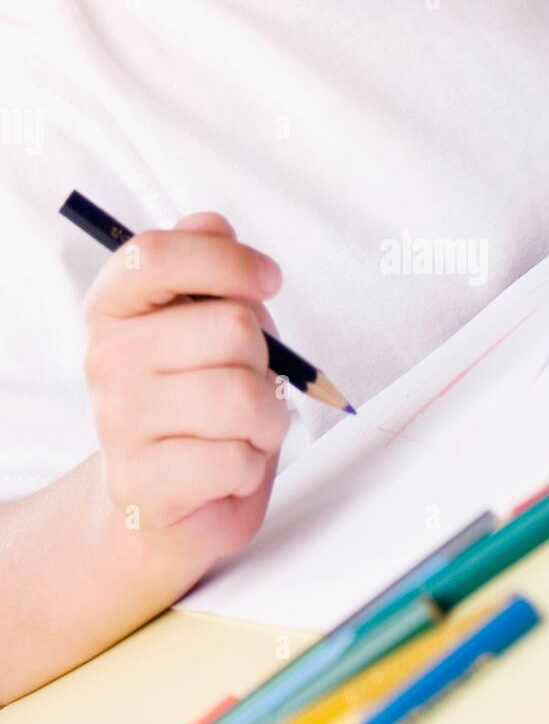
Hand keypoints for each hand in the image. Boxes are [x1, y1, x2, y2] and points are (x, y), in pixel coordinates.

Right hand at [82, 213, 290, 557]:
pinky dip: (252, 466)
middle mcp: (106, 358)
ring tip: (245, 429)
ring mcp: (117, 421)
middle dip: (266, 360)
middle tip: (249, 383)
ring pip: (244, 396)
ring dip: (269, 418)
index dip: (229, 260)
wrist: (160, 499)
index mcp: (114, 306)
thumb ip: (208, 268)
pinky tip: (226, 468)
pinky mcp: (141, 483)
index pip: (158, 254)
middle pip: (232, 327)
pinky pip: (237, 458)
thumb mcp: (204, 322)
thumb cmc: (196, 401)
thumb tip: (212, 224)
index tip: (268, 281)